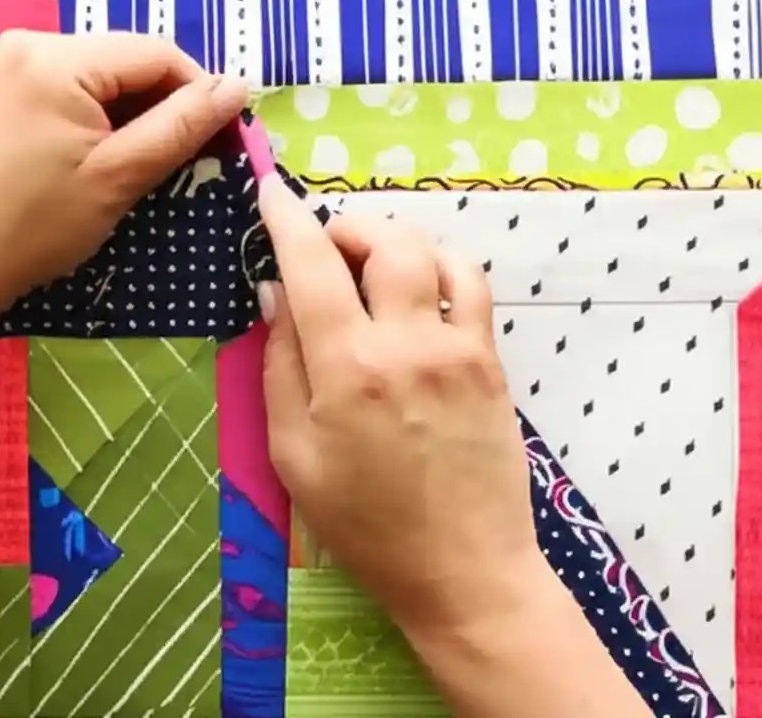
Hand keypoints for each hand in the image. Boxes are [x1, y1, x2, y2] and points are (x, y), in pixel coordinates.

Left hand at [0, 31, 247, 324]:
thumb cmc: (32, 229)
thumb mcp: (117, 177)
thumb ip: (180, 126)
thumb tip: (237, 86)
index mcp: (56, 58)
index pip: (156, 53)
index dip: (201, 92)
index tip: (225, 139)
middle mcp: (24, 44)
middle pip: (122, 60)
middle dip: (161, 104)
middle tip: (183, 161)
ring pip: (91, 76)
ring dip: (126, 114)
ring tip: (133, 167)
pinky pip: (55, 90)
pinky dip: (86, 118)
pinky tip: (87, 162)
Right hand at [256, 177, 542, 631]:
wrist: (462, 569)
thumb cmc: (365, 524)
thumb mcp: (295, 455)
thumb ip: (281, 367)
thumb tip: (276, 294)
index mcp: (348, 369)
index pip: (314, 264)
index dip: (287, 218)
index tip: (270, 191)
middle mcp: (408, 344)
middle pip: (382, 240)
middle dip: (345, 228)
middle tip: (323, 252)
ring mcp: (459, 348)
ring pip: (431, 251)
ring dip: (394, 241)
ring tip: (370, 267)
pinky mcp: (491, 361)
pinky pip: (469, 285)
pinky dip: (438, 267)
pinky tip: (418, 290)